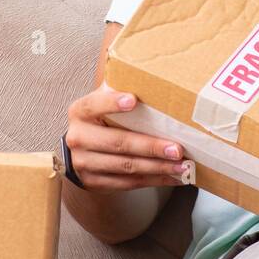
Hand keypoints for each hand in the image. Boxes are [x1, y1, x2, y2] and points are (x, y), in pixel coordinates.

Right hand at [64, 84, 193, 190]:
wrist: (79, 151)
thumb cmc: (100, 120)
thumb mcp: (102, 102)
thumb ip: (118, 89)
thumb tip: (154, 75)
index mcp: (80, 112)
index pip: (94, 105)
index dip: (112, 103)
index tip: (133, 100)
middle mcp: (78, 138)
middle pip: (117, 143)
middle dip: (150, 147)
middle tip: (176, 148)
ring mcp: (83, 163)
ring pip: (126, 166)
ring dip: (157, 167)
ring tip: (181, 166)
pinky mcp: (94, 182)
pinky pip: (128, 183)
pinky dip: (153, 180)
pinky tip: (172, 177)